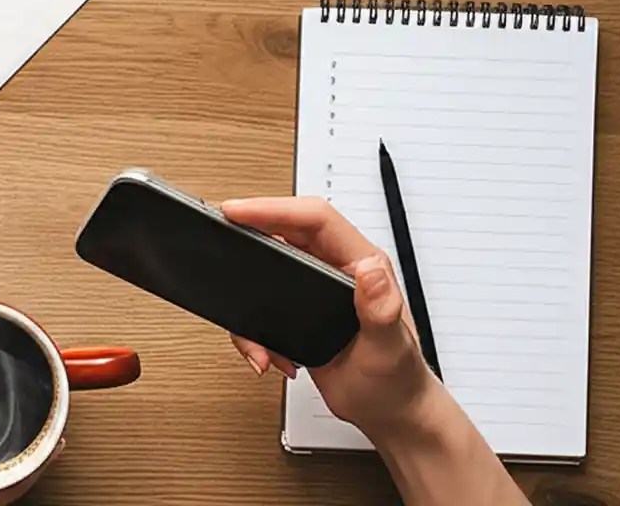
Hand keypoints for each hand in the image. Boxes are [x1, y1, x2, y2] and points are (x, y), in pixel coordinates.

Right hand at [221, 197, 435, 433]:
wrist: (389, 411)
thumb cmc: (398, 379)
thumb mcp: (390, 347)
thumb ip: (381, 308)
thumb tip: (370, 268)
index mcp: (361, 264)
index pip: (316, 219)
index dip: (275, 208)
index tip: (240, 212)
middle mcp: (336, 270)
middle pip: (285, 230)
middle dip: (251, 234)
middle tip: (221, 237)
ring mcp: (315, 289)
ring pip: (266, 268)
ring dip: (249, 302)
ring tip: (257, 342)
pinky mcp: (297, 312)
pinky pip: (261, 306)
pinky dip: (254, 335)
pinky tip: (267, 356)